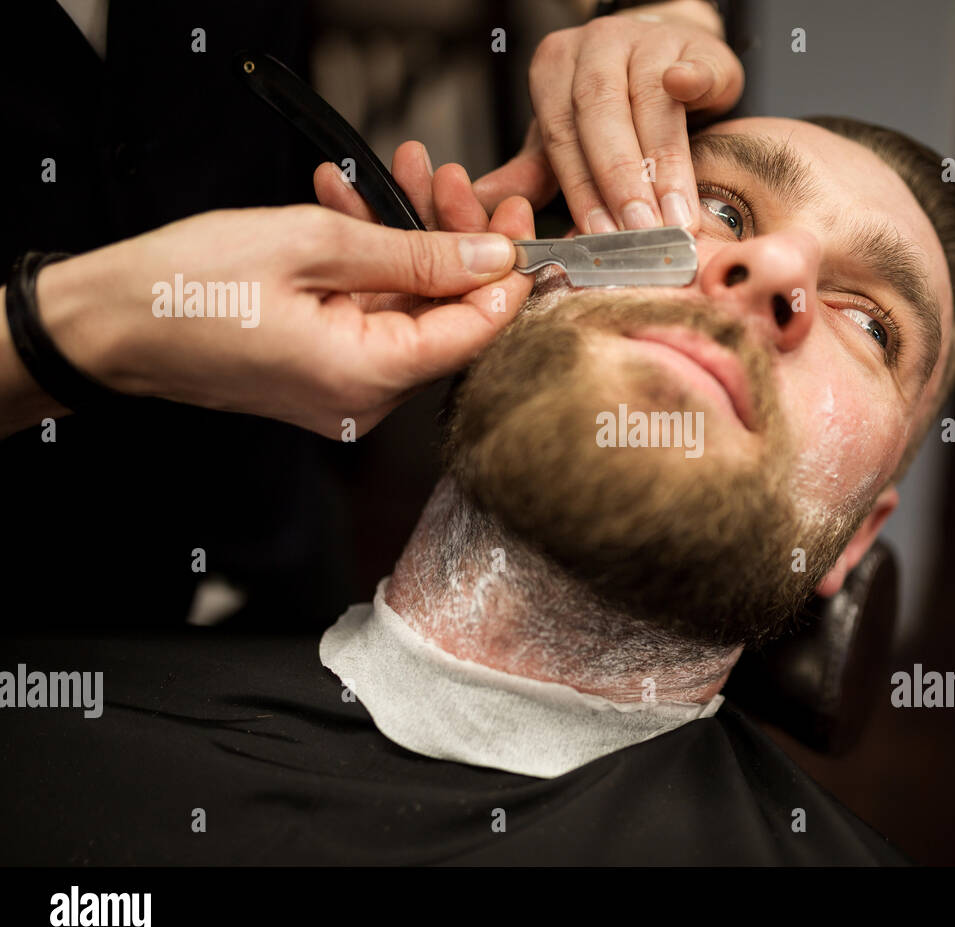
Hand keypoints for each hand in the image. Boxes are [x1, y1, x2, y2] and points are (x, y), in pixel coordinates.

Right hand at [5, 201, 532, 438]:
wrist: (106, 322)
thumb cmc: (189, 287)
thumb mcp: (312, 245)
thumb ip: (414, 254)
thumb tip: (492, 254)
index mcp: (370, 378)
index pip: (477, 333)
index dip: (508, 275)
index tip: (519, 220)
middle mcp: (366, 398)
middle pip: (448, 318)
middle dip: (458, 240)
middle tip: (460, 180)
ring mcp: (344, 387)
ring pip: (408, 308)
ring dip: (411, 239)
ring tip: (406, 172)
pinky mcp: (324, 370)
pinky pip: (368, 314)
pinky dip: (370, 262)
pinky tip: (356, 204)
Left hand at [472, 0, 742, 232]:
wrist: (668, 64)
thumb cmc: (614, 112)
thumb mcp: (567, 140)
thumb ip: (533, 173)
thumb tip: (483, 208)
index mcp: (554, 69)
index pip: (561, 134)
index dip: (582, 189)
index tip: (600, 235)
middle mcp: (595, 46)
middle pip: (600, 113)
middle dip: (620, 179)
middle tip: (638, 231)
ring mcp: (646, 40)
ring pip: (650, 99)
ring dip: (665, 164)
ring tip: (675, 218)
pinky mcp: (694, 45)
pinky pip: (693, 63)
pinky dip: (691, 78)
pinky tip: (689, 92)